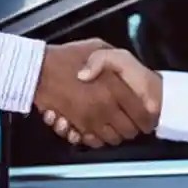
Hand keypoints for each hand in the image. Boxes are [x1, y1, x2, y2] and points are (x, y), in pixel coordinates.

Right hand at [33, 38, 155, 146]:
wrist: (38, 70)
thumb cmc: (67, 57)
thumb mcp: (97, 47)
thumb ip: (113, 60)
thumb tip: (124, 75)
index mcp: (115, 87)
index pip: (142, 112)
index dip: (147, 116)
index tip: (149, 115)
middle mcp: (105, 106)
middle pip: (130, 130)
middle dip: (134, 128)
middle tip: (134, 123)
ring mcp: (91, 119)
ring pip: (113, 139)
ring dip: (117, 135)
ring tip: (117, 127)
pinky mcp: (77, 126)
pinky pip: (94, 141)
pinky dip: (98, 138)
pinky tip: (98, 129)